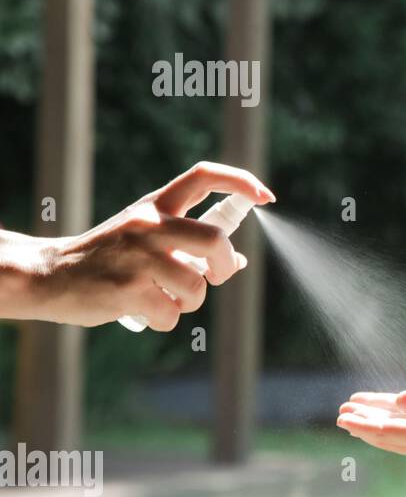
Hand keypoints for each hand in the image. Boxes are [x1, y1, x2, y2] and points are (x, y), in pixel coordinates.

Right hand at [26, 160, 274, 328]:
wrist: (48, 275)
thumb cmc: (106, 257)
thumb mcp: (144, 235)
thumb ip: (187, 242)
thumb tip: (239, 261)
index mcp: (155, 206)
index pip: (204, 176)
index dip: (241, 182)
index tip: (266, 198)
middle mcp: (148, 225)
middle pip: (215, 240)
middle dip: (226, 265)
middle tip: (216, 276)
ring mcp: (137, 257)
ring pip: (196, 285)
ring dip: (191, 301)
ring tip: (167, 298)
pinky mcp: (126, 289)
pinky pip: (171, 314)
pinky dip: (165, 320)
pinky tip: (144, 311)